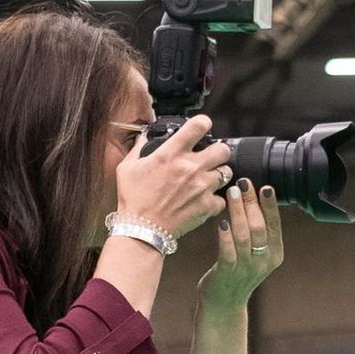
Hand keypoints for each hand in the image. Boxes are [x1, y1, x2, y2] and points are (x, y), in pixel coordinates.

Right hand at [113, 113, 232, 237]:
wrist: (141, 229)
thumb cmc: (133, 198)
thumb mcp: (127, 167)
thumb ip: (138, 148)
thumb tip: (143, 136)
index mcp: (172, 153)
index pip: (199, 125)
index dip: (203, 123)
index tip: (201, 128)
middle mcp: (191, 167)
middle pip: (223, 149)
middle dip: (218, 151)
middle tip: (210, 157)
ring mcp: (202, 187)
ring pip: (227, 172)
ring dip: (218, 174)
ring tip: (207, 179)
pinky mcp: (207, 206)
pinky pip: (222, 198)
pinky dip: (215, 199)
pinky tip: (203, 200)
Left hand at [199, 179, 284, 309]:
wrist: (224, 303)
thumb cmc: (237, 271)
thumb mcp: (256, 253)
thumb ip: (258, 231)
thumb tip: (254, 197)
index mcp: (275, 254)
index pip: (275, 225)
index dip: (270, 205)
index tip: (265, 186)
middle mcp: (264, 261)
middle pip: (259, 227)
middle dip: (251, 202)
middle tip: (243, 183)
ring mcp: (246, 268)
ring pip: (244, 236)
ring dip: (238, 212)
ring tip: (231, 193)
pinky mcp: (228, 273)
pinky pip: (228, 251)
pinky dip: (225, 235)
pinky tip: (221, 221)